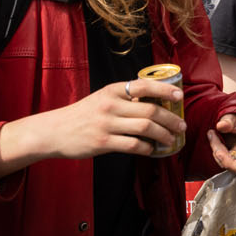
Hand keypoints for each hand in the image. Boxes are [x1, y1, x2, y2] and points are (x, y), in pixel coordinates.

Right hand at [27, 79, 185, 160]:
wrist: (54, 131)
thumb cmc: (83, 114)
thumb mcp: (102, 98)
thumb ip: (125, 98)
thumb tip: (155, 101)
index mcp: (113, 90)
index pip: (144, 85)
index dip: (165, 90)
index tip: (179, 96)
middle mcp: (111, 105)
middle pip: (150, 110)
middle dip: (171, 119)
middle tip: (181, 125)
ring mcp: (106, 124)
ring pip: (145, 128)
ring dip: (163, 135)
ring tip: (171, 139)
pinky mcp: (102, 143)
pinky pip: (133, 145)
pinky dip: (147, 148)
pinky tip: (152, 150)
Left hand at [207, 113, 235, 170]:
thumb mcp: (234, 117)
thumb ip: (228, 121)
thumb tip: (220, 126)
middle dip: (225, 158)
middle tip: (214, 139)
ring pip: (230, 164)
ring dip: (217, 152)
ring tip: (212, 135)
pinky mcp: (233, 161)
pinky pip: (224, 162)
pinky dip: (216, 153)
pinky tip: (214, 141)